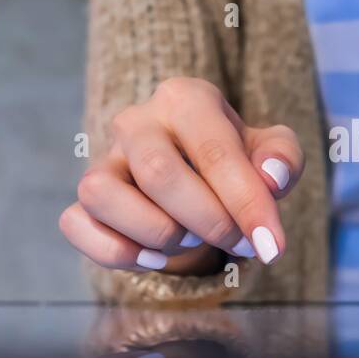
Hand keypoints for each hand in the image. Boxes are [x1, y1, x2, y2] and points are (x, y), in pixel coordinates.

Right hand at [60, 77, 303, 274]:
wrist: (197, 175)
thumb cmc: (235, 161)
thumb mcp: (271, 152)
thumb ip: (283, 158)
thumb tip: (272, 177)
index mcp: (186, 99)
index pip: (214, 150)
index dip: (246, 203)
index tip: (272, 246)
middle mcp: (137, 122)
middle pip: (158, 174)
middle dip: (207, 221)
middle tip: (238, 242)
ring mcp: (103, 158)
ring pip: (101, 194)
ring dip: (157, 233)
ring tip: (192, 239)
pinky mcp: (85, 199)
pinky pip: (75, 223)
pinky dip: (115, 251)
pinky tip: (153, 258)